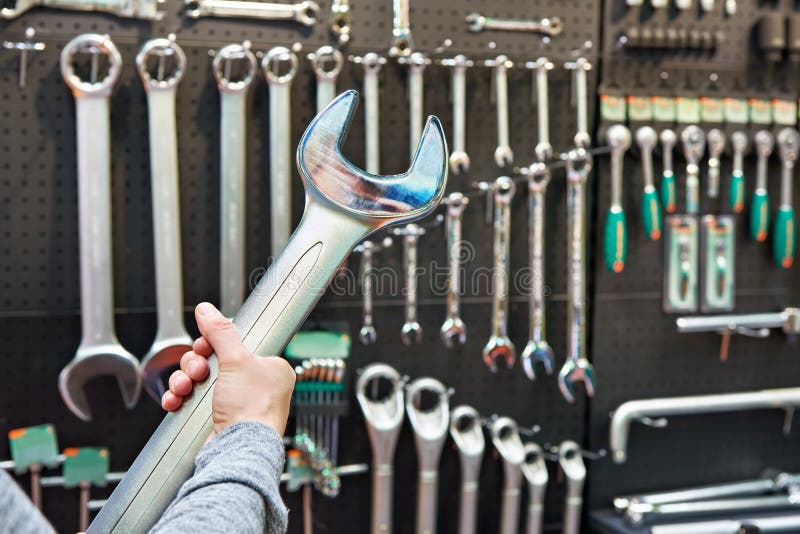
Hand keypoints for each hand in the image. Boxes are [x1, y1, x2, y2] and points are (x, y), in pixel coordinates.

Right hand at [161, 302, 295, 436]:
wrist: (239, 451)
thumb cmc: (252, 411)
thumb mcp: (237, 360)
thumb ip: (220, 332)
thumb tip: (207, 310)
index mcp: (269, 368)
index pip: (235, 345)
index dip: (214, 345)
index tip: (205, 346)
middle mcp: (254, 385)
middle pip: (212, 362)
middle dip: (195, 365)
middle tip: (197, 371)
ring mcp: (235, 403)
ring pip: (198, 381)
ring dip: (184, 381)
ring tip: (184, 388)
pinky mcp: (216, 419)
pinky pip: (191, 401)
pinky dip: (180, 399)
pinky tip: (175, 400)